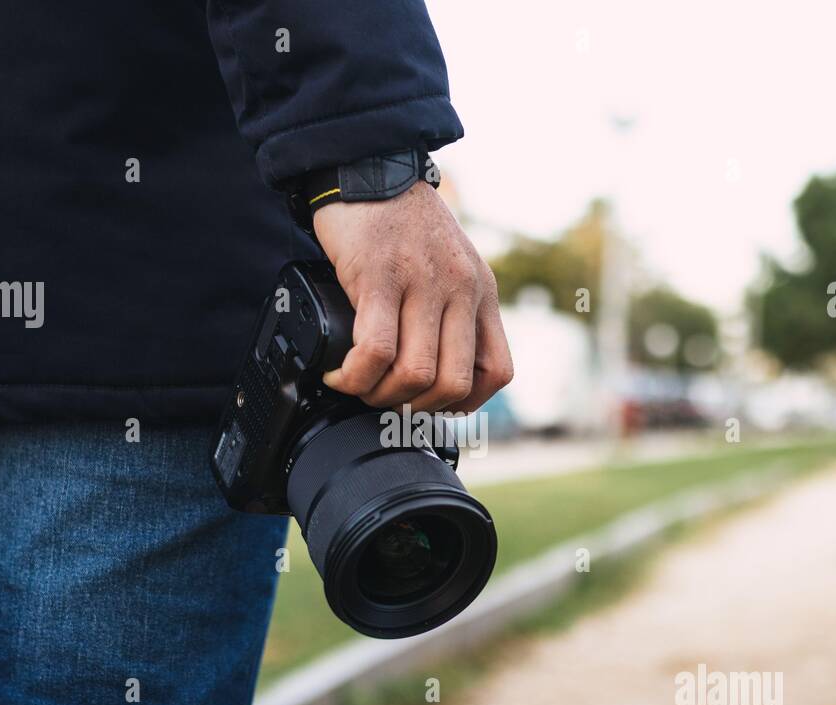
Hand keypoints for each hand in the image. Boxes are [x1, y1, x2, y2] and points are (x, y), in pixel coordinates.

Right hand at [313, 181, 512, 413]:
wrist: (369, 166)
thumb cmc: (401, 222)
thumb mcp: (449, 264)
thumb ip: (451, 310)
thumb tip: (432, 369)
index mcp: (481, 292)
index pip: (497, 371)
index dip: (464, 403)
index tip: (429, 402)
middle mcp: (459, 290)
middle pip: (452, 383)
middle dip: (414, 406)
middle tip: (385, 397)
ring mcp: (422, 283)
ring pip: (416, 374)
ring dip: (380, 394)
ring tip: (358, 384)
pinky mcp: (379, 278)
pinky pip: (376, 350)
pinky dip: (355, 375)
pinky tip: (339, 372)